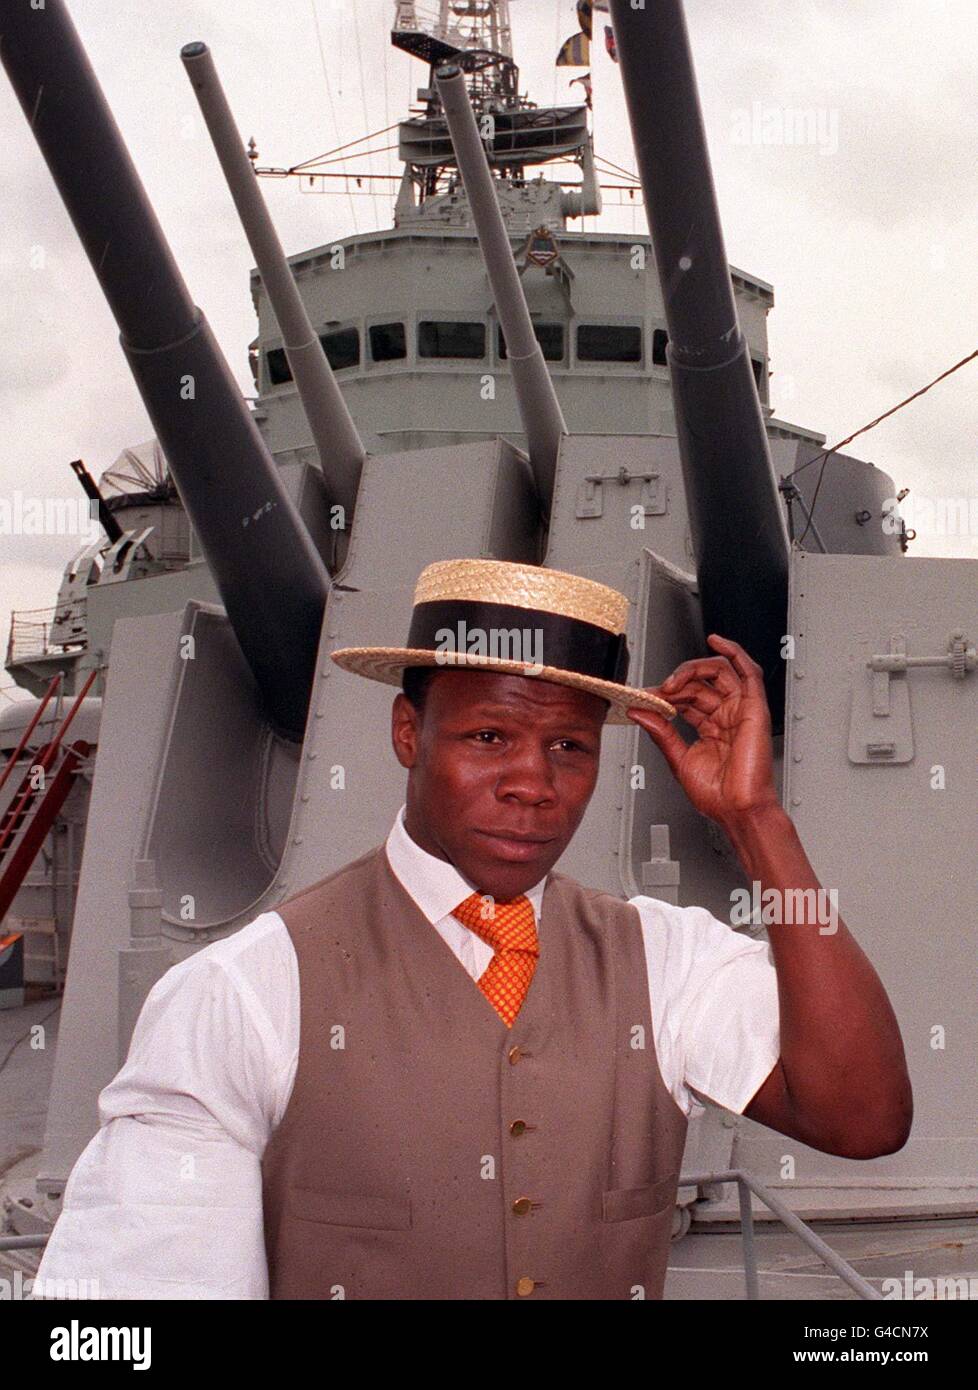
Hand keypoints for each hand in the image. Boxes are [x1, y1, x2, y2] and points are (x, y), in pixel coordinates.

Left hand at [626, 634, 779, 824]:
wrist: (737, 809)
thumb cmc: (718, 795)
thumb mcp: (679, 759)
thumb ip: (661, 731)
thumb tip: (640, 711)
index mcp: (711, 728)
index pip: (686, 698)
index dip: (665, 693)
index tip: (643, 696)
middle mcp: (726, 716)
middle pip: (699, 683)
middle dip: (674, 684)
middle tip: (655, 693)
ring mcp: (740, 710)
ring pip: (718, 672)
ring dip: (692, 670)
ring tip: (673, 683)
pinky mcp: (754, 707)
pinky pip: (748, 671)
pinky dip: (733, 652)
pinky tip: (716, 641)